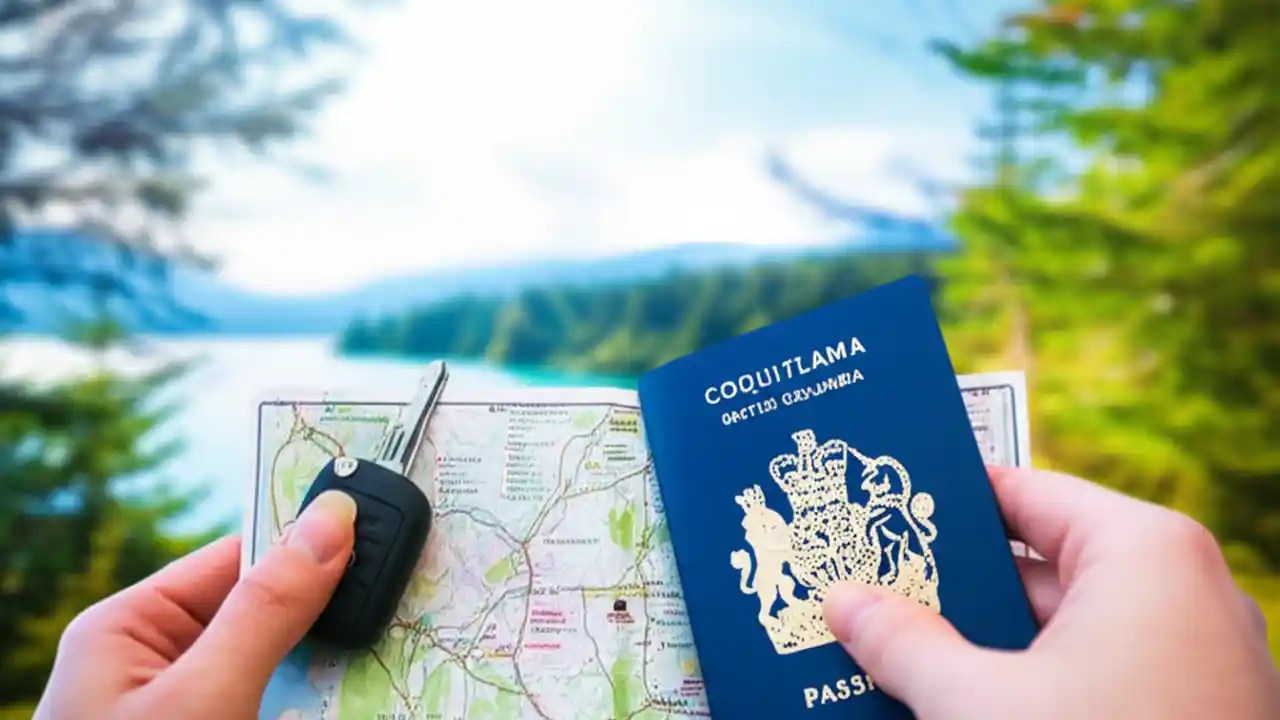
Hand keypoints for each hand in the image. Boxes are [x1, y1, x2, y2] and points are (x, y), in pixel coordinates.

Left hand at [35, 490, 356, 719]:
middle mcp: (153, 665)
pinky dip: (319, 701)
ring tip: (386, 649)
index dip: (305, 539)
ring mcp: (184, 708)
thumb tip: (331, 518)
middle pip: (265, 614)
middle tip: (399, 597)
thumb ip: (268, 609)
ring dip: (331, 667)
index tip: (380, 520)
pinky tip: (357, 695)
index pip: (235, 557)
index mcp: (125, 628)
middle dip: (328, 612)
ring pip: (283, 669)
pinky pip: (278, 706)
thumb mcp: (204, 695)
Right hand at [822, 466, 1279, 718]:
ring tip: (910, 661)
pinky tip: (967, 706)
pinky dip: (1034, 688)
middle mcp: (1182, 597)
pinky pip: (1094, 679)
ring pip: (1062, 633)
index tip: (884, 515)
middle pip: (1036, 568)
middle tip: (881, 596)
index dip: (945, 505)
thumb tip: (850, 606)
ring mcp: (1192, 662)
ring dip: (987, 650)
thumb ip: (904, 644)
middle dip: (955, 593)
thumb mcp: (978, 704)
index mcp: (1146, 554)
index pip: (1022, 493)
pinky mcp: (1186, 713)